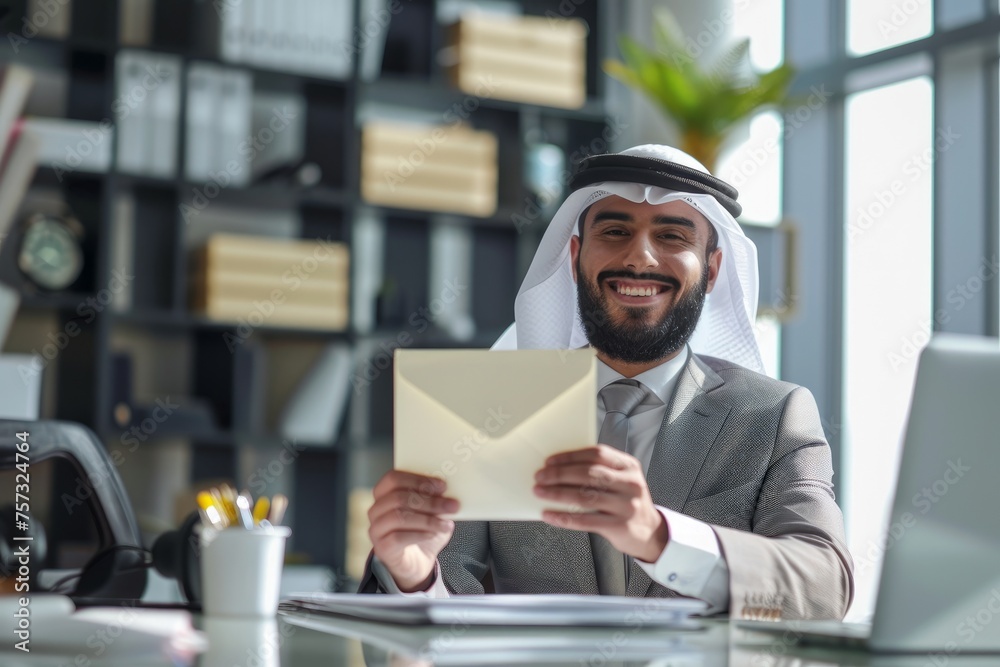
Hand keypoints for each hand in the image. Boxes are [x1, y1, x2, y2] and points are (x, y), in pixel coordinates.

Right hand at [368, 470, 458, 591]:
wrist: (418, 560)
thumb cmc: (423, 530)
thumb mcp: (432, 511)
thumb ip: (435, 498)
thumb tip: (446, 490)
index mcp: (384, 493)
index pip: (394, 478)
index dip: (418, 480)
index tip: (442, 486)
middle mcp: (376, 509)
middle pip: (398, 497)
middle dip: (429, 501)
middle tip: (451, 505)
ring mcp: (376, 529)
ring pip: (399, 517)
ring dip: (427, 519)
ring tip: (445, 524)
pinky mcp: (381, 548)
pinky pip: (398, 538)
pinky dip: (419, 534)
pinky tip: (433, 534)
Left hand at [533, 444, 667, 562]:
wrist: (651, 533)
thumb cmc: (627, 503)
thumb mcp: (622, 481)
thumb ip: (599, 473)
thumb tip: (559, 469)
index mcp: (629, 466)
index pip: (596, 454)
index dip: (570, 456)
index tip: (550, 461)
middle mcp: (630, 483)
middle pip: (588, 474)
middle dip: (559, 474)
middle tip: (540, 477)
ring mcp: (626, 505)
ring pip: (584, 496)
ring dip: (557, 493)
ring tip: (540, 492)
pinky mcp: (619, 526)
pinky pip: (585, 520)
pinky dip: (563, 517)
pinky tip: (549, 515)